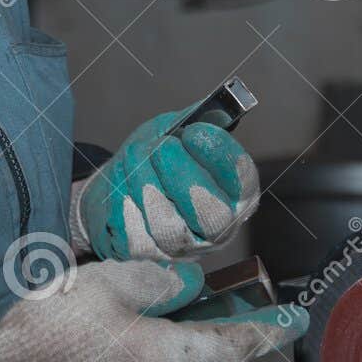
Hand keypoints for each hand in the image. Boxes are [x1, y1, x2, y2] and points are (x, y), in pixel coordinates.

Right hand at [0, 259, 305, 361]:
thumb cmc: (46, 339)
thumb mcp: (101, 285)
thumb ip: (155, 279)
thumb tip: (189, 282)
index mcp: (176, 359)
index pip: (239, 344)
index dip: (268, 329)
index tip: (291, 322)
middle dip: (223, 349)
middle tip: (208, 322)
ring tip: (155, 346)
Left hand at [71, 108, 258, 260]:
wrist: (119, 190)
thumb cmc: (157, 159)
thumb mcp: (179, 131)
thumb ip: (196, 120)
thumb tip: (212, 107)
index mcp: (236, 195)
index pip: (241, 181)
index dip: (221, 156)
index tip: (195, 131)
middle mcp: (216, 229)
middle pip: (210, 213)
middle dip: (182, 173)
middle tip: (164, 145)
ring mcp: (181, 247)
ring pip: (167, 222)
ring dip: (146, 180)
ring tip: (137, 155)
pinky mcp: (145, 254)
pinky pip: (134, 229)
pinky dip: (124, 196)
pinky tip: (124, 179)